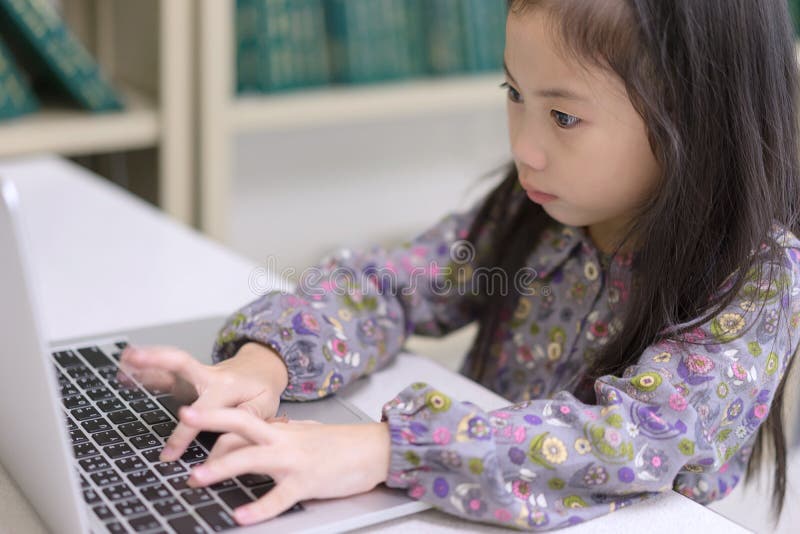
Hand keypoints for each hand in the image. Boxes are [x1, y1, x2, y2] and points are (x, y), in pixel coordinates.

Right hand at [118, 342, 288, 461]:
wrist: (263, 369)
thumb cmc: (261, 392)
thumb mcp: (263, 409)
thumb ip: (244, 427)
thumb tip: (222, 451)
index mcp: (227, 386)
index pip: (201, 413)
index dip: (184, 435)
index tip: (169, 456)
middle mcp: (209, 374)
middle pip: (182, 363)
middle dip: (157, 361)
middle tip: (134, 359)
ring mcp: (197, 372)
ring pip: (170, 363)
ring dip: (147, 360)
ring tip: (124, 360)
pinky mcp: (189, 375)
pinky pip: (166, 370)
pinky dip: (146, 369)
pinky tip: (125, 367)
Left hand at [178, 406, 390, 525]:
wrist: (375, 449)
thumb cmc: (342, 446)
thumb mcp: (307, 435)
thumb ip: (282, 435)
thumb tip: (260, 435)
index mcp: (283, 429)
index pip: (242, 420)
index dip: (215, 419)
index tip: (191, 415)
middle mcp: (284, 440)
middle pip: (241, 424)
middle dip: (210, 421)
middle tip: (184, 419)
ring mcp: (294, 460)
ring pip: (251, 459)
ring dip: (221, 468)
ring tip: (197, 479)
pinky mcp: (307, 482)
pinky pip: (278, 497)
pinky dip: (258, 508)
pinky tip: (241, 516)